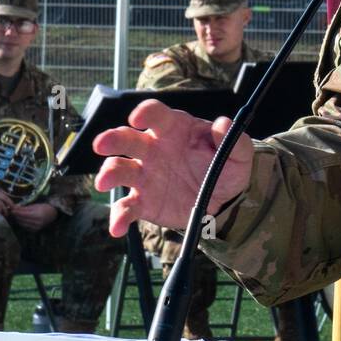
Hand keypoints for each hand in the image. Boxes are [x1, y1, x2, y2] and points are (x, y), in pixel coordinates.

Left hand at [9, 200, 58, 229]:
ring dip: (18, 219)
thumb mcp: (35, 205)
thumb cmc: (44, 207)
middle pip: (22, 219)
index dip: (16, 212)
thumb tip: (15, 208)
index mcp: (37, 215)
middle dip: (16, 215)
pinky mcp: (35, 230)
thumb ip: (25, 208)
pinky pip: (25, 227)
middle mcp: (37, 222)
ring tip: (15, 215)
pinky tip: (21, 220)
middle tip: (12, 211)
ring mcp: (36, 227)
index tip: (11, 209)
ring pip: (22, 224)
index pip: (23, 214)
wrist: (53, 214)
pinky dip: (22, 223)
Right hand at [93, 100, 254, 238]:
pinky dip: (118, 216)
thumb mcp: (239, 155)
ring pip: (119, 169)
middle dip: (112, 138)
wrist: (224, 201)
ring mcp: (145, 175)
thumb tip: (224, 123)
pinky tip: (117, 227)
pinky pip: (126, 207)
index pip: (155, 114)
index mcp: (174, 130)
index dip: (145, 113)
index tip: (137, 118)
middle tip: (102, 144)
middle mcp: (153, 148)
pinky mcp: (143, 201)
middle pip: (127, 138)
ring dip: (109, 173)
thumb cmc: (227, 168)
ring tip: (103, 182)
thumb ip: (234, 139)